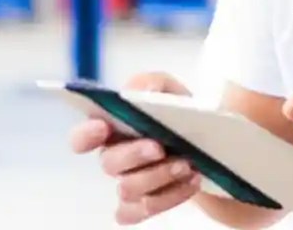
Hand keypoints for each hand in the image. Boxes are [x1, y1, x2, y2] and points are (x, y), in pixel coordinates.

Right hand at [68, 72, 202, 224]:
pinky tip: (191, 181)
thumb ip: (153, 82)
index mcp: (111, 128)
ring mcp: (129, 184)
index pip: (81, 137)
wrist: (211, 144)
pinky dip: (170, 197)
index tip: (102, 126)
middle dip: (134, 154)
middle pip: (108, 164)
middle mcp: (115, 158)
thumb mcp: (170, 89)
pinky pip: (145, 209)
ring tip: (187, 163)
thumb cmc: (179, 114)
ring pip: (129, 189)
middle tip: (160, 147)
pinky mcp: (146, 204)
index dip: (85, 135)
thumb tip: (144, 91)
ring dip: (160, 176)